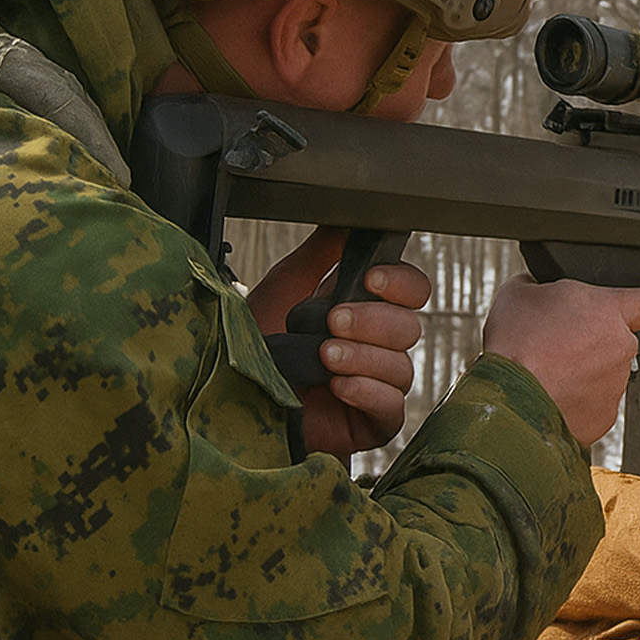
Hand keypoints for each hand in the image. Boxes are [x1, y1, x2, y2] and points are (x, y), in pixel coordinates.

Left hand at [248, 227, 428, 462]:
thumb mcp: (282, 289)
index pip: (411, 291)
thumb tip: (348, 215)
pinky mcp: (370, 424)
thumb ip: (320, 253)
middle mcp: (376, 347)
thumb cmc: (252, 348)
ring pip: (402, 367)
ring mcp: (376, 386)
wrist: (229, 404)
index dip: (400, 283)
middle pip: (410, 327)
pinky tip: (338, 386)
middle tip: (333, 321)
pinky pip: (391, 408)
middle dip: (374, 321)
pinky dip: (368, 392)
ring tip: (325, 355)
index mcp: (363, 310)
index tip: (371, 279)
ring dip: (364, 357)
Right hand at [482, 275, 639, 445]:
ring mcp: (614, 387)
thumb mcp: (518, 293)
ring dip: (576, 374)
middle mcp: (621, 349)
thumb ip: (537, 287)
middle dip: (585, 344)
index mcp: (608, 311)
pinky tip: (546, 396)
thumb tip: (534, 290)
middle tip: (549, 347)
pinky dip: (570, 402)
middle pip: (610, 342)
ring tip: (541, 373)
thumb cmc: (516, 344)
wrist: (509, 398)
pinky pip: (589, 405)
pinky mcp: (602, 419)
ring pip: (598, 376)